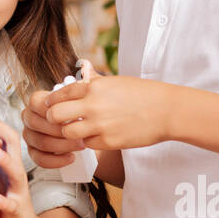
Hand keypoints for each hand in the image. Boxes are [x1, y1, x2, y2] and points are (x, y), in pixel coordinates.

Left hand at [0, 116, 44, 217]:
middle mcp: (14, 174)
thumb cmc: (5, 206)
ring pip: (16, 171)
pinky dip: (1, 200)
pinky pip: (10, 204)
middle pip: (13, 145)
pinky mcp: (17, 210)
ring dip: (4, 160)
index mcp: (7, 165)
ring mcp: (17, 191)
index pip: (4, 136)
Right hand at [21, 87, 85, 169]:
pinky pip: (39, 159)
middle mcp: (28, 117)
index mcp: (36, 101)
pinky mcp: (33, 152)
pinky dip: (55, 161)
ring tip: (81, 145)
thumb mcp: (85, 94)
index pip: (38, 103)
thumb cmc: (82, 110)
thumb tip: (86, 65)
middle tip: (82, 133)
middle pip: (38, 124)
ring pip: (40, 142)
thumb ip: (86, 79)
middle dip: (61, 131)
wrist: (84, 130)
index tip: (75, 115)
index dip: (54, 111)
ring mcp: (29, 135)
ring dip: (61, 146)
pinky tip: (71, 158)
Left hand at [42, 75, 172, 150]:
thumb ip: (93, 83)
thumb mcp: (115, 82)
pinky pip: (86, 144)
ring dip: (70, 132)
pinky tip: (97, 136)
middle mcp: (93, 105)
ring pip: (68, 133)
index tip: (52, 106)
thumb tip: (81, 73)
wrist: (166, 110)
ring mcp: (99, 125)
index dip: (52, 102)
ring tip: (79, 130)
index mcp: (93, 87)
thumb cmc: (142, 93)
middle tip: (59, 121)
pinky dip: (88, 141)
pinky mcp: (108, 141)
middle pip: (55, 115)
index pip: (59, 94)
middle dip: (54, 118)